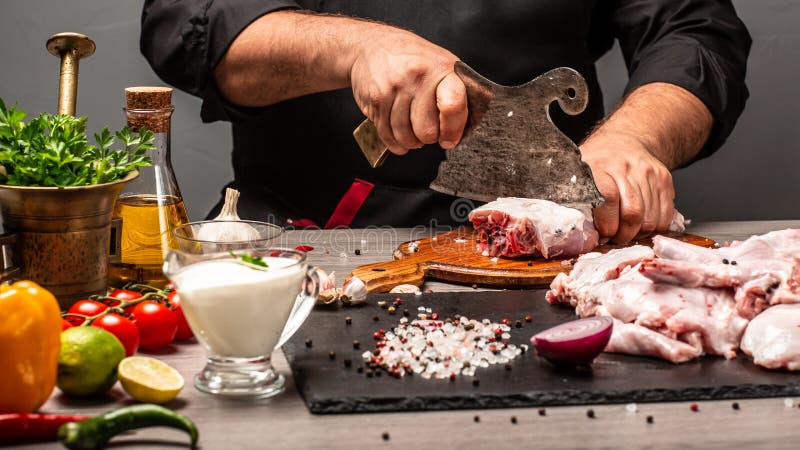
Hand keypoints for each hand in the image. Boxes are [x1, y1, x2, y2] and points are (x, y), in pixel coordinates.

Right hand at [349, 26, 467, 153]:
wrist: (373, 44)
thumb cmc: (414, 59)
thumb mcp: (441, 64)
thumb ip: (455, 93)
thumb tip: (461, 130)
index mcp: (440, 68)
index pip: (453, 106)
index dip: (452, 129)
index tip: (449, 139)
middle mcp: (416, 77)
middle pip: (426, 131)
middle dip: (428, 137)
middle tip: (427, 129)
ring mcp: (393, 89)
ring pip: (405, 137)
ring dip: (410, 142)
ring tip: (413, 132)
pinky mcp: (376, 100)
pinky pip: (386, 135)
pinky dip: (394, 142)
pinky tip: (398, 138)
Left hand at [580, 133, 675, 243]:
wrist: (624, 142)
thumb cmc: (597, 165)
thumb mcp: (578, 175)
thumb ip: (573, 199)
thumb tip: (572, 228)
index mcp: (599, 166)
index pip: (608, 197)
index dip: (607, 223)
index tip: (603, 234)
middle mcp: (626, 167)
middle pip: (633, 212)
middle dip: (624, 235)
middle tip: (615, 238)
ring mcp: (648, 172)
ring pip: (650, 219)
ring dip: (638, 233)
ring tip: (626, 230)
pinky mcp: (664, 179)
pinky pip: (664, 216)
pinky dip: (653, 228)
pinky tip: (640, 224)